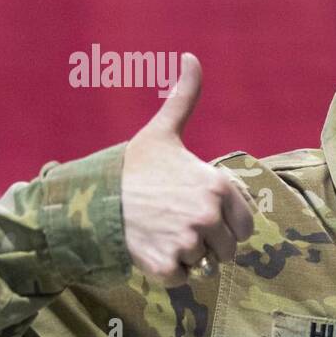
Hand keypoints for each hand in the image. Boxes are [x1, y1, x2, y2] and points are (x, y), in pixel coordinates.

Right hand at [121, 54, 253, 282]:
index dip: (225, 224)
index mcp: (217, 186)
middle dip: (208, 242)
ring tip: (163, 234)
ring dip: (188, 257)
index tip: (199, 214)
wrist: (90, 196)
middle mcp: (208, 215)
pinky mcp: (165, 265)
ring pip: (205, 264)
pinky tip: (152, 250)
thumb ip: (185, 99)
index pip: (244, 226)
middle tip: (178, 226)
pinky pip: (182, 278)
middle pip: (227, 249)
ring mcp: (187, 242)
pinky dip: (169, 271)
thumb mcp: (163, 132)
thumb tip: (192, 57)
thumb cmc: (132, 166)